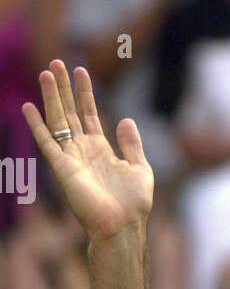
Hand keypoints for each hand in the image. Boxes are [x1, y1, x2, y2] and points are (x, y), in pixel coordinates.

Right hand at [22, 61, 153, 241]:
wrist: (124, 225)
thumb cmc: (134, 203)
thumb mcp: (140, 167)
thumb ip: (132, 144)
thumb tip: (126, 119)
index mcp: (101, 149)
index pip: (89, 114)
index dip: (84, 92)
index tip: (81, 70)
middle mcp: (83, 150)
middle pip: (70, 112)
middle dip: (63, 88)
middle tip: (56, 63)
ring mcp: (71, 158)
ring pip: (58, 121)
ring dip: (51, 97)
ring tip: (46, 73)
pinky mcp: (63, 168)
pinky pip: (47, 142)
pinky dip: (38, 125)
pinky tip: (29, 107)